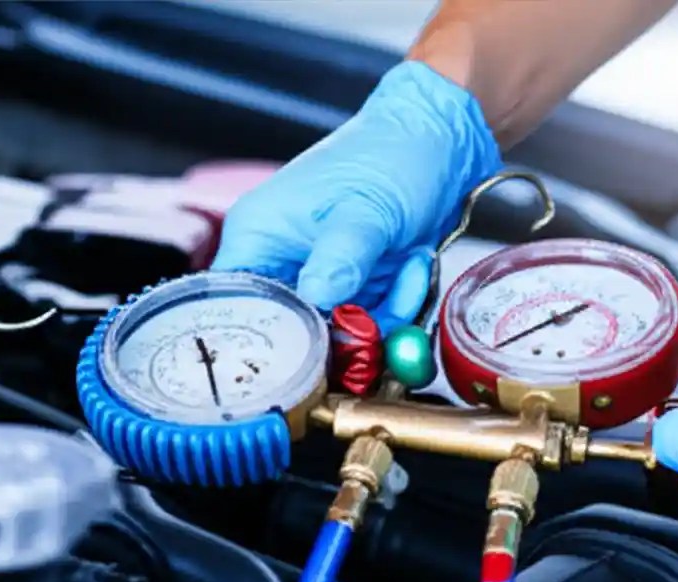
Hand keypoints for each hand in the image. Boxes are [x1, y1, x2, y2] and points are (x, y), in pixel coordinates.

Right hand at [210, 61, 501, 331]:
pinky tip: (414, 265)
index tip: (306, 344)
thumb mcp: (366, 211)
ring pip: (338, 326)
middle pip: (291, 327)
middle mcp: (281, 258)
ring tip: (408, 265)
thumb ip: (341, 258)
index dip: (263, 335)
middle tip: (380, 307)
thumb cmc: (392, 157)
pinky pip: (369, 316)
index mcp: (259, 234)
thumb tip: (317, 299)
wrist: (442, 141)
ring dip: (383, 310)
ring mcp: (320, 271)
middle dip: (344, 324)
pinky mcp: (354, 280)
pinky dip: (398, 300)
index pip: (234, 304)